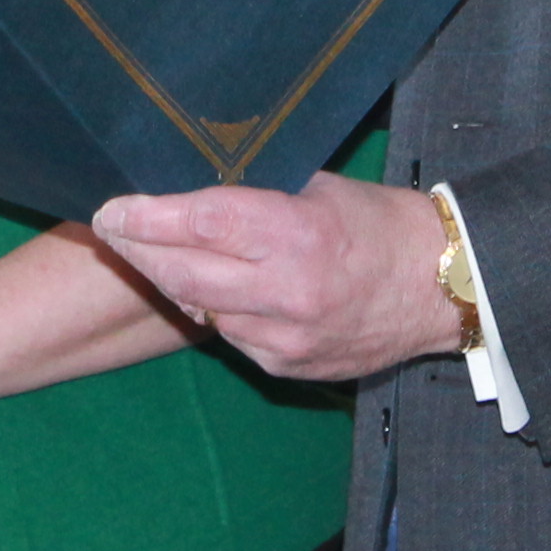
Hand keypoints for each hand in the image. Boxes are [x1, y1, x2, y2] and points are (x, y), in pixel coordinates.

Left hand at [90, 173, 461, 382]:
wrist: (438, 288)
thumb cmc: (380, 225)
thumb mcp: (319, 188)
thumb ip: (257, 192)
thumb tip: (189, 183)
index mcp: (297, 234)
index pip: (202, 222)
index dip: (147, 216)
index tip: (111, 208)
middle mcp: (288, 291)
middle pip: (184, 274)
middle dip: (139, 251)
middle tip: (112, 230)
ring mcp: (286, 337)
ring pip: (202, 310)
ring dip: (175, 282)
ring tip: (155, 254)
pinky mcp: (288, 366)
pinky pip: (233, 337)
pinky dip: (217, 311)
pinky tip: (216, 290)